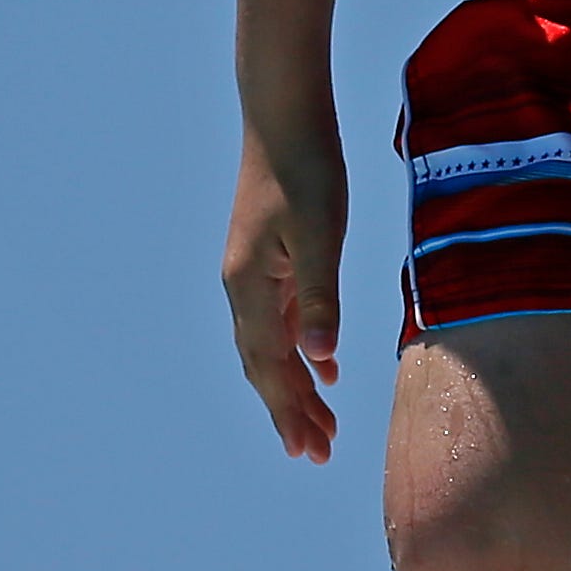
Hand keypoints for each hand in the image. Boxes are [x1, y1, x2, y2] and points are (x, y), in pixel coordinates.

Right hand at [221, 125, 350, 459]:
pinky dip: (302, 349)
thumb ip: (321, 294)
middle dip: (290, 411)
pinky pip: (282, 320)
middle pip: (265, 366)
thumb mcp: (320, 232)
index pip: (270, 366)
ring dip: (296, 386)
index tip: (307, 452)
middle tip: (318, 454)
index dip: (288, 410)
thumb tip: (320, 355)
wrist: (284, 116)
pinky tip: (325, 365)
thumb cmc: (307, 169)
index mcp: (251, 287)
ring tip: (323, 425)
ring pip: (273, 346)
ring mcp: (255, 274)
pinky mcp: (270, 259)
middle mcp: (245, 288)